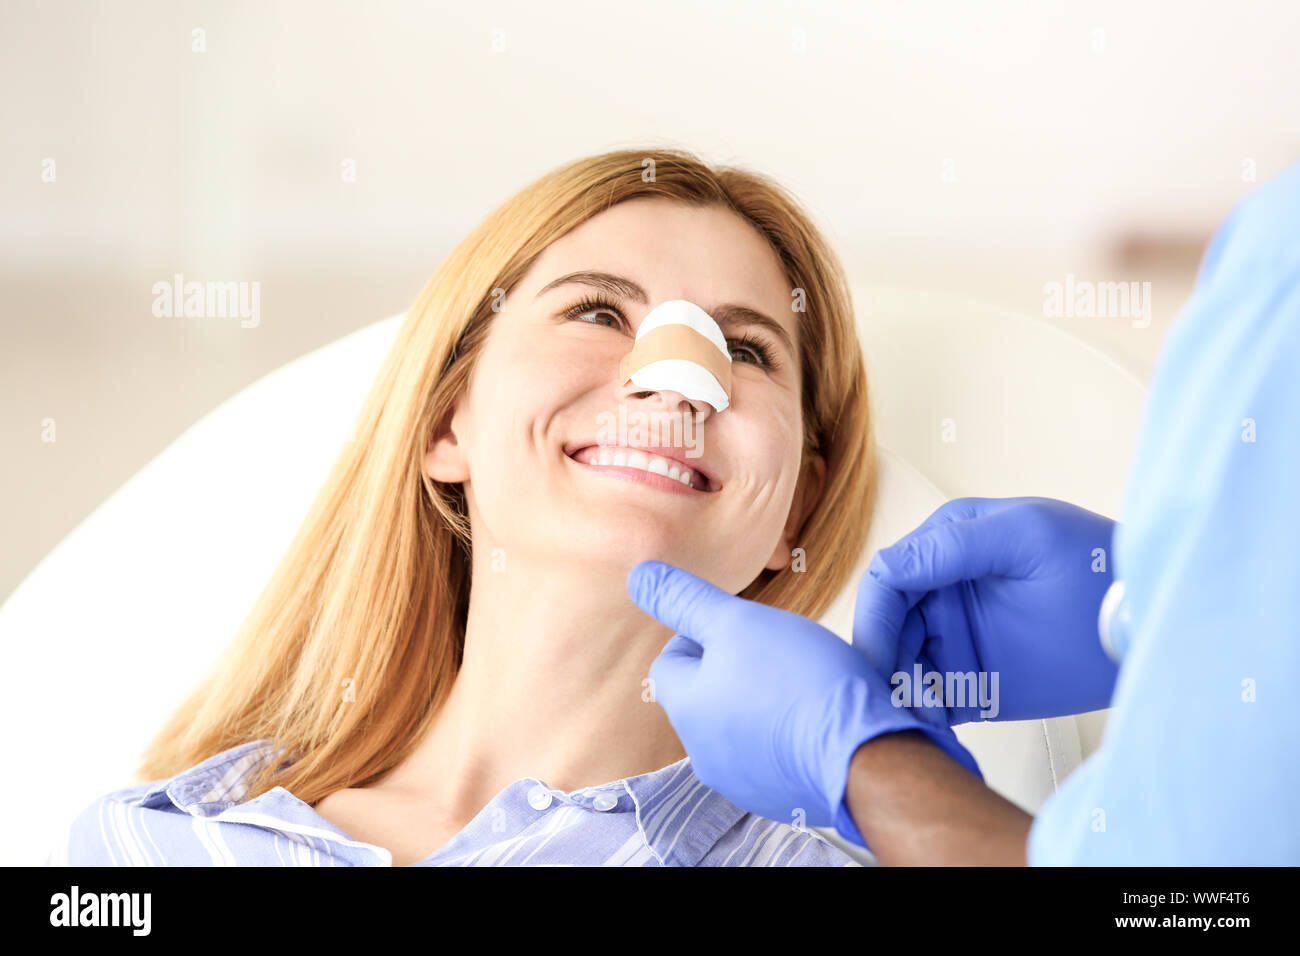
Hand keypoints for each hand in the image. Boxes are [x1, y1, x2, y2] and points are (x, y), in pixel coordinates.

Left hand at [627, 560, 982, 847]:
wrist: (866, 759)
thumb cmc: (803, 683)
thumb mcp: (737, 621)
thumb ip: (684, 599)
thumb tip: (639, 577)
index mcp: (686, 709)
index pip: (671, 661)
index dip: (703, 633)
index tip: (743, 625)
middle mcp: (703, 753)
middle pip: (705, 694)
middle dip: (734, 667)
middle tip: (777, 650)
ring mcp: (742, 781)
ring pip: (739, 724)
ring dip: (761, 700)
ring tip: (802, 682)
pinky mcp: (780, 797)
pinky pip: (771, 755)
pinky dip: (786, 733)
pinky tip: (818, 718)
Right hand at [853, 496, 1120, 723]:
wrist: (1150, 623)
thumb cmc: (1099, 566)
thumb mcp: (1023, 538)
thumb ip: (951, 546)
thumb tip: (887, 567)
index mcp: (949, 543)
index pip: (888, 578)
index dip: (874, 618)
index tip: (875, 658)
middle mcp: (945, 588)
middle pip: (887, 626)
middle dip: (883, 662)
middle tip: (889, 698)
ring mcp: (958, 634)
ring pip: (902, 665)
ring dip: (900, 691)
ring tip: (917, 718)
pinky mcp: (974, 678)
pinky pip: (931, 698)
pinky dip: (922, 713)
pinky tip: (932, 728)